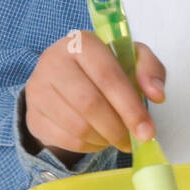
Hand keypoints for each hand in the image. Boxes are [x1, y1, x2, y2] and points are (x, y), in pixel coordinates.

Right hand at [24, 30, 166, 157]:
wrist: (63, 79)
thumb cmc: (102, 68)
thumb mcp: (130, 60)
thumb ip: (150, 70)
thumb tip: (156, 94)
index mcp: (81, 42)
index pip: (108, 77)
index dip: (130, 107)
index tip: (147, 131)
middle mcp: (53, 60)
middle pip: (90, 104)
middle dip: (117, 128)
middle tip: (132, 141)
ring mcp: (38, 88)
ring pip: (77, 126)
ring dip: (104, 139)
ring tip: (115, 137)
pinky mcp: (32, 115)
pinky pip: (66, 140)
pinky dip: (88, 146)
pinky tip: (98, 139)